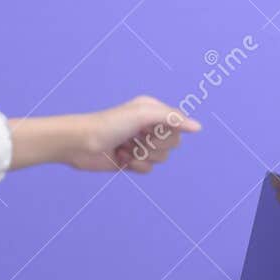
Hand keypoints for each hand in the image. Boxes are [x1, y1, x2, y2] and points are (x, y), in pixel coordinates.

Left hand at [63, 95, 200, 172]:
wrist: (81, 143)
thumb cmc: (110, 124)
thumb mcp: (143, 114)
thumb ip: (173, 119)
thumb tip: (198, 128)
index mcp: (153, 111)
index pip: (179, 126)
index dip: (168, 131)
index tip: (150, 128)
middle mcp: (148, 127)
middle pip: (173, 143)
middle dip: (155, 144)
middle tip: (136, 138)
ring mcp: (140, 144)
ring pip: (162, 158)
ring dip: (143, 155)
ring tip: (125, 148)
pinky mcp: (131, 161)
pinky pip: (149, 169)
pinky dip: (136, 165)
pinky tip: (121, 158)